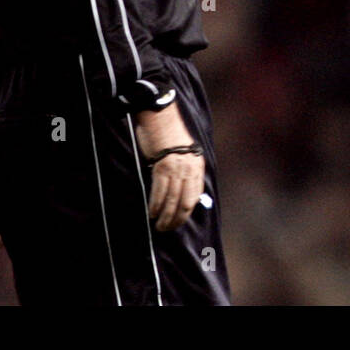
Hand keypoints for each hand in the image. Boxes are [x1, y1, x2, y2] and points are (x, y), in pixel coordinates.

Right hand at [134, 105, 204, 231]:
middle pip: (184, 203)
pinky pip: (160, 192)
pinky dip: (155, 205)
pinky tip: (152, 213)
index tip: (178, 222)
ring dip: (165, 217)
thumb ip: (186, 173)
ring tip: (159, 226)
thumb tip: (181, 194)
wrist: (162, 120)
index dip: (185, 213)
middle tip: (167, 229)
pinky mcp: (162, 168)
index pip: (195, 197)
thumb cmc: (171, 138)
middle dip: (176, 219)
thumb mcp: (185, 155)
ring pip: (172, 200)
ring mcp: (176, 170)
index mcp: (197, 168)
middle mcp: (189, 171)